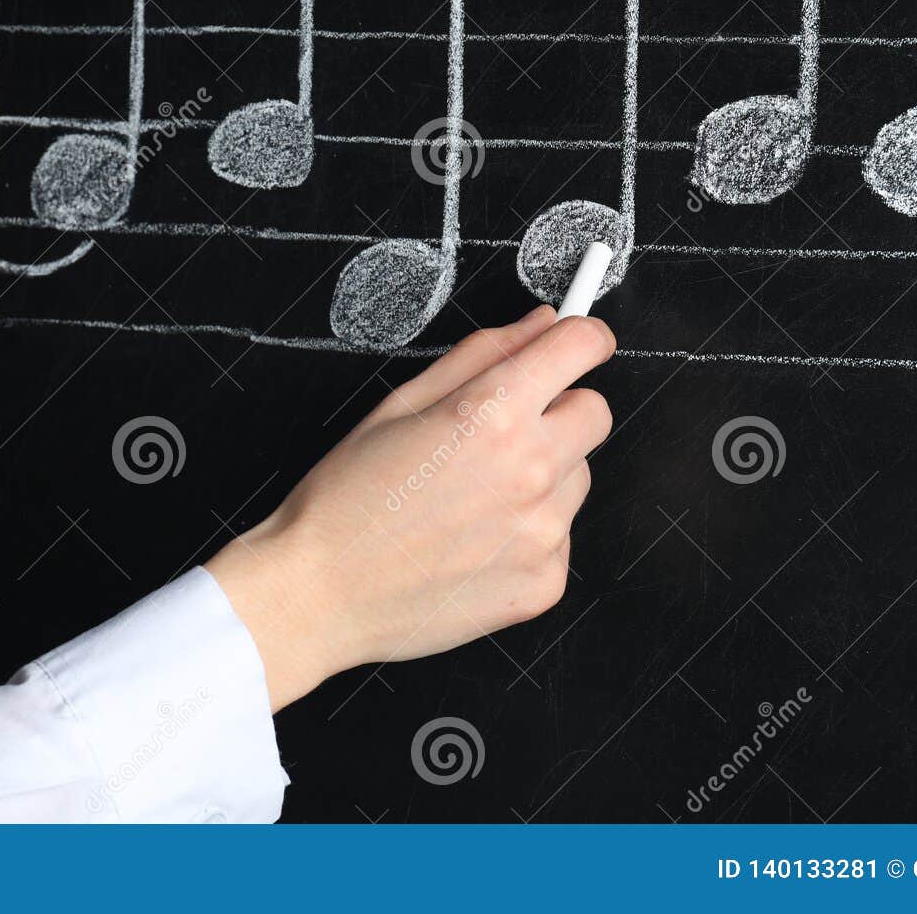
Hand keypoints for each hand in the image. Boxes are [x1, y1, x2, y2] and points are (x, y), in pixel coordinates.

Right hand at [206, 306, 614, 710]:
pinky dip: (528, 535)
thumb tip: (542, 324)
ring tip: (473, 499)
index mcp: (492, 413)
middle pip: (595, 413)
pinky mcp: (544, 582)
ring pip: (578, 479)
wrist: (321, 593)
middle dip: (559, 412)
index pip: (583, 346)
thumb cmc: (347, 498)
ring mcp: (542, 532)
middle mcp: (531, 470)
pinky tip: (473, 542)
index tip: (575, 346)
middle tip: (500, 435)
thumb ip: (482, 355)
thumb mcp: (400, 404)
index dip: (581, 338)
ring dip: (543, 478)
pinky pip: (559, 538)